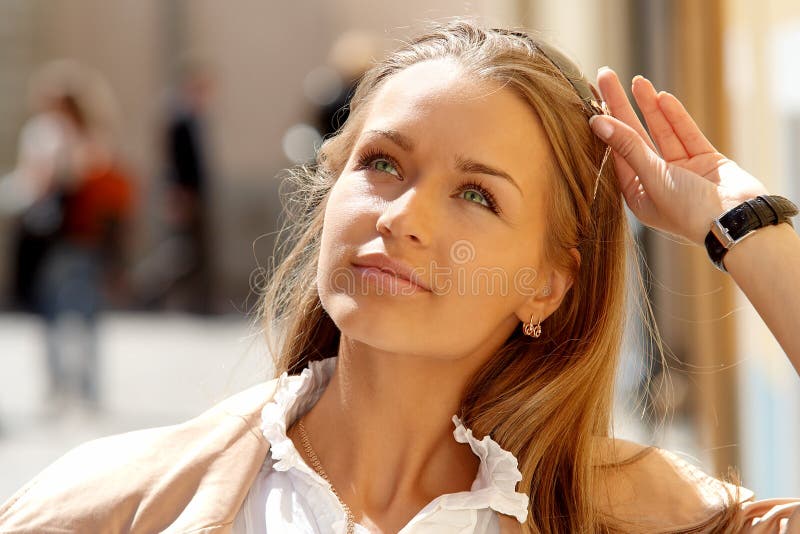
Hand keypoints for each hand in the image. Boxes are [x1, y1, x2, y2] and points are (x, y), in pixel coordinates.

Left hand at [589, 67, 769, 245]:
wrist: (738, 221)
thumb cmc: (689, 210)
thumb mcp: (652, 176)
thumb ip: (627, 147)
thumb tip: (597, 122)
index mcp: (638, 194)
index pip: (617, 153)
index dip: (605, 126)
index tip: (592, 101)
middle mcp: (657, 181)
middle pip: (634, 138)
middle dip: (621, 107)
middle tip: (606, 76)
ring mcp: (682, 170)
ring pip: (661, 132)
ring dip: (649, 107)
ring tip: (636, 81)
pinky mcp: (706, 160)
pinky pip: (686, 134)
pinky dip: (675, 117)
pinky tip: (661, 97)